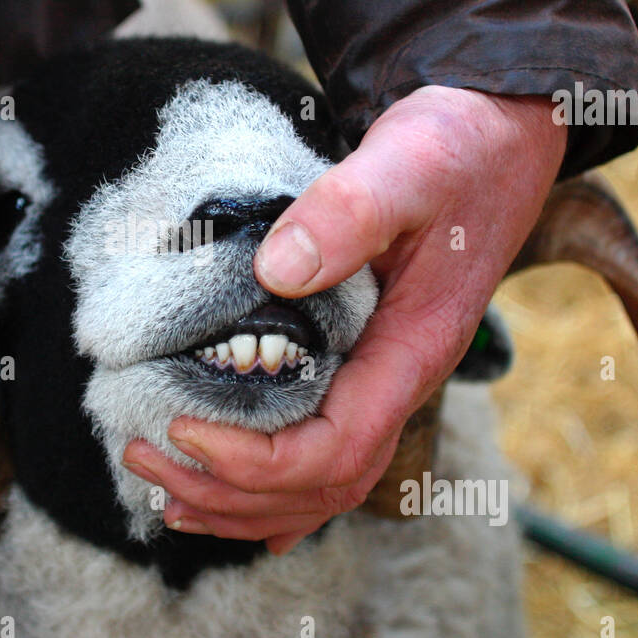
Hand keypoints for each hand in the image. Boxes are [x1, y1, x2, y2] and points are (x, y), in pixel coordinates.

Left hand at [122, 86, 563, 552]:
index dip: (254, 460)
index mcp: (411, 352)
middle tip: (143, 456)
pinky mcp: (364, 366)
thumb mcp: (409, 164)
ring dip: (239, 500)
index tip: (182, 426)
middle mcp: (400, 383)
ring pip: (320, 484)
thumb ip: (350, 211)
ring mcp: (384, 380)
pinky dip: (270, 488)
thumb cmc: (456, 148)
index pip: (334, 450)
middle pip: (319, 485)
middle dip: (227, 491)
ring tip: (163, 489)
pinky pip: (322, 453)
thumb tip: (275, 270)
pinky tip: (223, 497)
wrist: (494, 137)